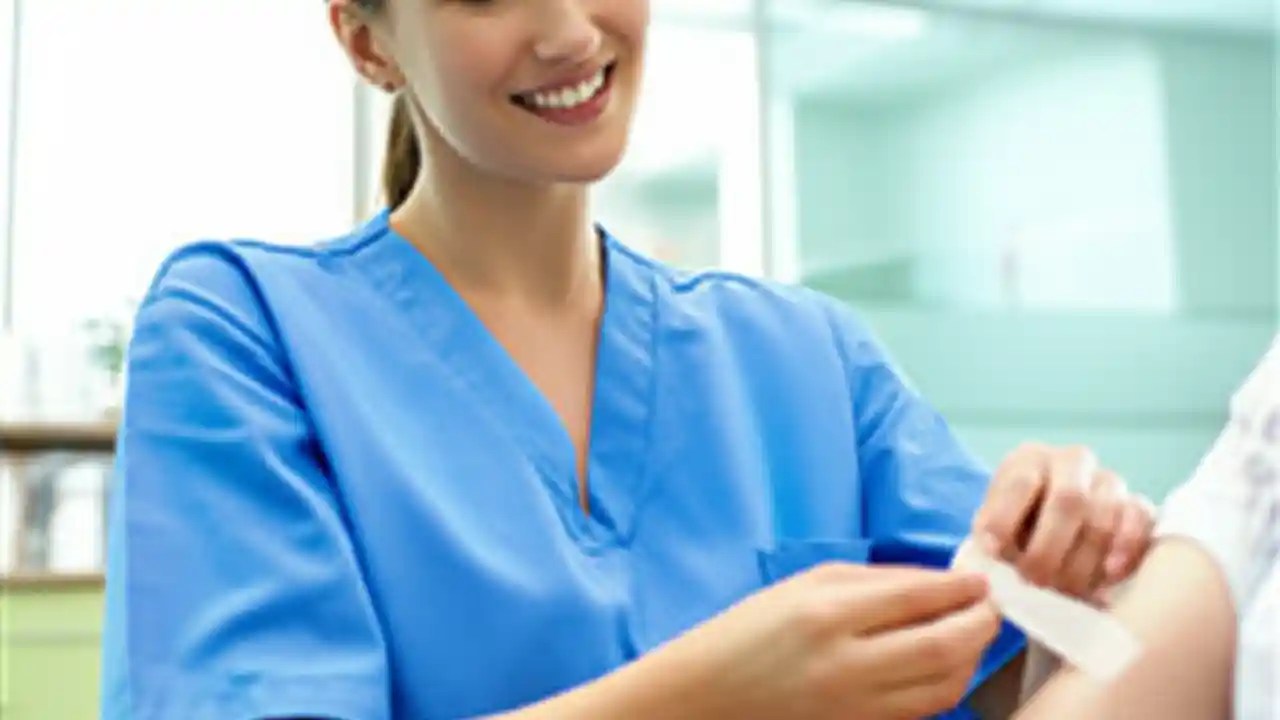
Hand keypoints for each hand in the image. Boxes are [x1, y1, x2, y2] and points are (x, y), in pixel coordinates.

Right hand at [656, 563, 1001, 719]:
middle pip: (945, 644)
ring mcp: (856, 707)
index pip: (919, 596)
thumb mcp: (804, 585)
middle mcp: (846, 664)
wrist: (708, 696)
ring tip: (973, 635)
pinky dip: (946, 687)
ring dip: (972, 658)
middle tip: (991, 607)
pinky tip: (946, 667)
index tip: (982, 580)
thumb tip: (939, 582)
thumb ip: (874, 580)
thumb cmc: (751, 631)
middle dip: (982, 622)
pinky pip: (922, 712)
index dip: (962, 587)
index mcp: (827, 613)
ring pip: (944, 686)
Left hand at [973, 443, 1155, 598]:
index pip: (1020, 482)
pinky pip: (1140, 521)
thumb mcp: (993, 531)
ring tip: (1063, 589)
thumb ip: (991, 538)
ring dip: (1083, 559)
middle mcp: (1071, 461)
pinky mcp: (1138, 505)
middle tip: (1034, 580)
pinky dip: (1126, 549)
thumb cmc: (1016, 534)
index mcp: (1028, 460)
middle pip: (1070, 499)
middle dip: (1049, 547)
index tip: (992, 551)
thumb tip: (991, 550)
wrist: (1052, 542)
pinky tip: (1109, 575)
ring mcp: (1109, 481)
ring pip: (1105, 513)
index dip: (1004, 517)